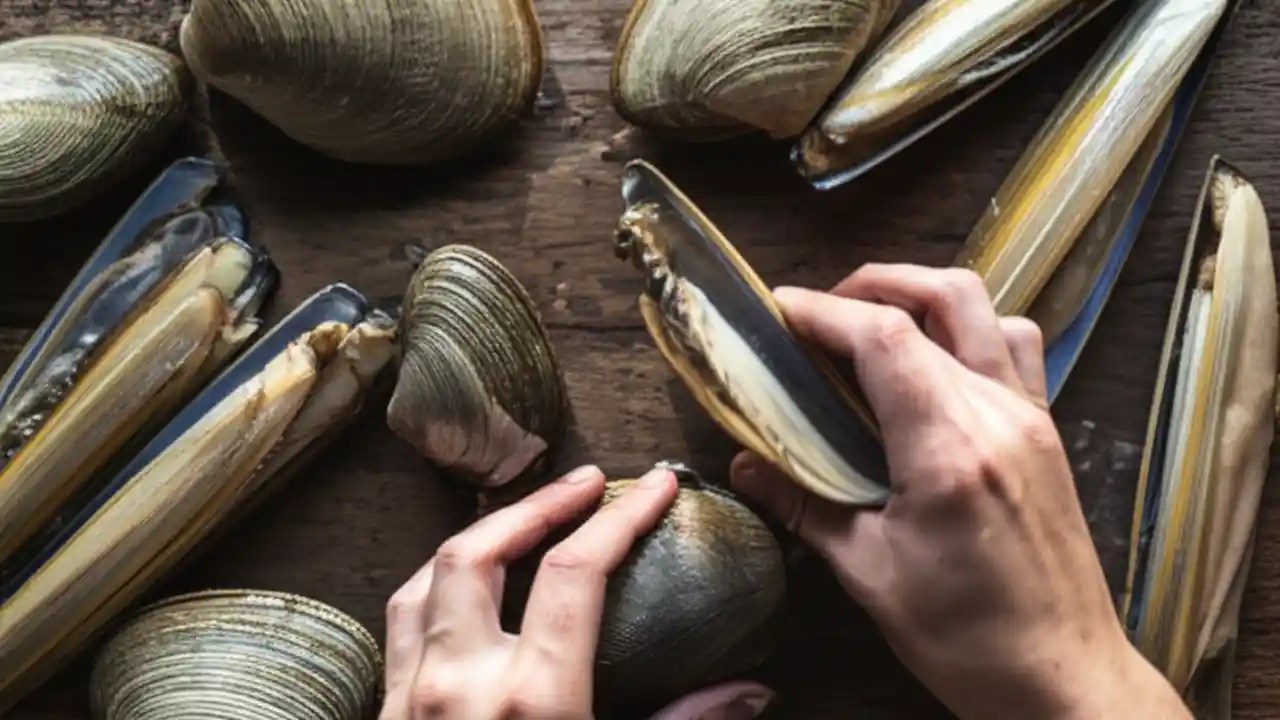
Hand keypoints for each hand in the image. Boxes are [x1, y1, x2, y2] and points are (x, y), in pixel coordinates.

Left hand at [379, 465, 772, 719]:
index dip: (621, 517)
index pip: (575, 571)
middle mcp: (458, 685)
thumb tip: (750, 692)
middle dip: (536, 503)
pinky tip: (464, 592)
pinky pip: (400, 626)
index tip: (657, 486)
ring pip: (426, 578)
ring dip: (477, 536)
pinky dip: (436, 586)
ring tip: (522, 518)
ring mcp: (408, 702)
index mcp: (531, 700)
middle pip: (481, 550)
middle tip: (587, 482)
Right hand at [729, 264, 1188, 719]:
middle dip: (865, 288)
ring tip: (871, 318)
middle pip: (935, 302)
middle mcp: (999, 416)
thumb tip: (746, 464)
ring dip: (922, 292)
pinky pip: (1013, 344)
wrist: (1062, 678)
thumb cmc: (966, 638)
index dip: (823, 309)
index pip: (883, 336)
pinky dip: (968, 326)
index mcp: (949, 450)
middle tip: (815, 314)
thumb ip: (804, 505)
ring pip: (983, 307)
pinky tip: (932, 357)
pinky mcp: (1046, 431)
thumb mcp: (869, 574)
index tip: (776, 309)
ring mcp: (1031, 417)